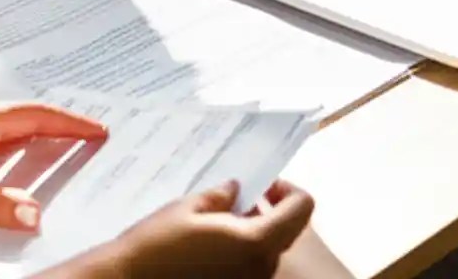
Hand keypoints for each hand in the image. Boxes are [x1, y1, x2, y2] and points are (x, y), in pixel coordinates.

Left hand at [0, 103, 106, 230]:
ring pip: (9, 131)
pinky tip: (20, 171)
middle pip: (26, 117)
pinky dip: (16, 153)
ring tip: (67, 152)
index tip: (99, 130)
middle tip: (93, 139)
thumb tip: (36, 214)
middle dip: (62, 127)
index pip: (34, 115)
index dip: (69, 123)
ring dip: (39, 139)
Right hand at [89, 179, 314, 278]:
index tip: (263, 186)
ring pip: (265, 253)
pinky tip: (205, 249)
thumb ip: (221, 196)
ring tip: (213, 225)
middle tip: (233, 201)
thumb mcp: (188, 208)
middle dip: (265, 213)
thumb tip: (236, 189)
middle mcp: (260, 270)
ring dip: (250, 234)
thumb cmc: (155, 246)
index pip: (302, 208)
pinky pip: (247, 270)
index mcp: (256, 243)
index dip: (287, 190)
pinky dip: (237, 255)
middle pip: (285, 233)